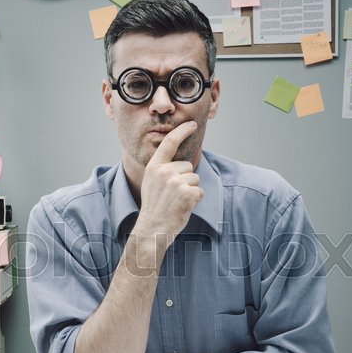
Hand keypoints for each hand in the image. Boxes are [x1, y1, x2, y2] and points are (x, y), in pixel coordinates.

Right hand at [136, 121, 202, 243]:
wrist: (152, 228)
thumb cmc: (154, 207)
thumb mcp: (152, 183)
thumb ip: (163, 170)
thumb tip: (182, 163)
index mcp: (154, 167)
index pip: (169, 143)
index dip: (182, 131)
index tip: (192, 124)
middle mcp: (164, 171)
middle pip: (188, 166)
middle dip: (186, 179)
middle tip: (172, 195)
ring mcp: (175, 182)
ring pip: (195, 179)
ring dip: (190, 190)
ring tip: (176, 201)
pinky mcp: (187, 193)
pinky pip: (200, 192)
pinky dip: (195, 200)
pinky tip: (182, 207)